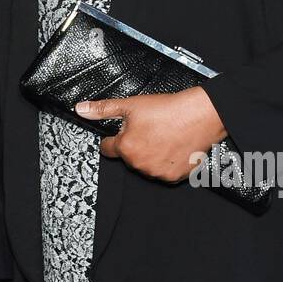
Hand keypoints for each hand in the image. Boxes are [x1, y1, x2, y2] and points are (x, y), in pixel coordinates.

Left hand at [75, 87, 227, 183]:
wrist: (201, 115)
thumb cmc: (169, 110)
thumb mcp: (131, 104)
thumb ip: (104, 109)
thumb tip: (82, 109)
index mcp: (126, 147)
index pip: (108, 148)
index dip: (113, 138)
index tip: (122, 133)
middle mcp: (140, 164)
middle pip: (129, 157)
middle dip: (135, 145)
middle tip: (149, 129)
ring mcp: (158, 172)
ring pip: (146, 165)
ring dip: (150, 154)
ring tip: (163, 136)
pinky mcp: (175, 177)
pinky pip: (164, 171)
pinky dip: (167, 161)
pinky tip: (173, 146)